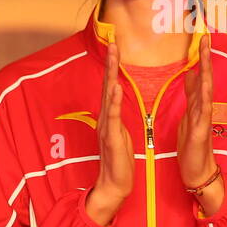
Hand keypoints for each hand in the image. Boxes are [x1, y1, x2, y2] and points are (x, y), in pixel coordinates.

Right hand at [85, 41, 133, 225]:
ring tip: (113, 55)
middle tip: (113, 41)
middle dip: (110, 63)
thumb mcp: (121, 135)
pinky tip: (115, 87)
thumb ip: (117, 117)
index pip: (112, 87)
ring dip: (110, 74)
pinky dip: (113, 101)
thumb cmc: (119, 162)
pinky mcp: (110, 138)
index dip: (114, 67)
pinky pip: (112, 116)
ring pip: (108, 95)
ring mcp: (106, 127)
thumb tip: (116, 102)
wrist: (113, 185)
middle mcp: (105, 119)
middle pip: (107, 85)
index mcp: (110, 117)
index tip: (117, 48)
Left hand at [177, 39, 223, 212]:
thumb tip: (192, 74)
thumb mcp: (189, 116)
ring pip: (206, 92)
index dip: (200, 59)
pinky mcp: (199, 134)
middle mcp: (203, 110)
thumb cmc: (191, 145)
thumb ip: (192, 95)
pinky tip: (202, 87)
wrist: (197, 172)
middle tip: (205, 38)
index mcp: (197, 106)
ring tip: (206, 55)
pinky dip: (201, 99)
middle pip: (206, 80)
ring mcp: (203, 121)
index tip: (201, 39)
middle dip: (206, 59)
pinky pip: (201, 114)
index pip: (200, 77)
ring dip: (207, 73)